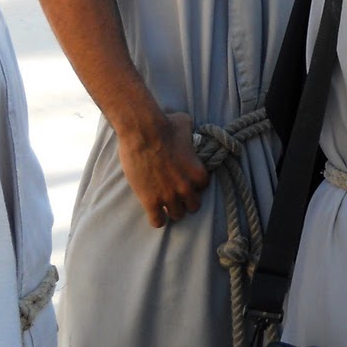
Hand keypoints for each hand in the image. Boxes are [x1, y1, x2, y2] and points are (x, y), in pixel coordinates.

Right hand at [119, 111, 208, 227]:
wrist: (143, 131)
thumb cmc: (164, 124)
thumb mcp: (186, 125)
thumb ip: (191, 133)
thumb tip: (190, 128)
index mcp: (198, 171)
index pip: (203, 186)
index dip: (194, 182)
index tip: (186, 178)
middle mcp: (187, 187)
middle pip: (193, 206)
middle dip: (185, 200)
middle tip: (175, 192)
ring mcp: (169, 196)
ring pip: (177, 215)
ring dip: (171, 209)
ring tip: (163, 202)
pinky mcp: (151, 201)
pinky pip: (158, 222)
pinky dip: (157, 218)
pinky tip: (153, 210)